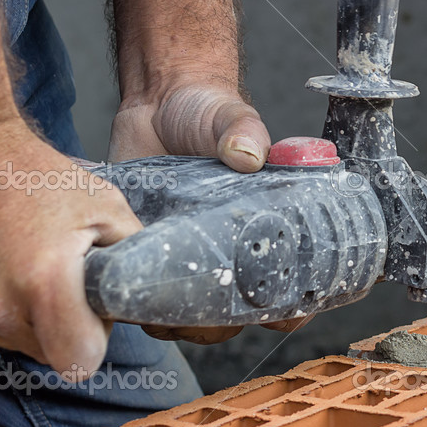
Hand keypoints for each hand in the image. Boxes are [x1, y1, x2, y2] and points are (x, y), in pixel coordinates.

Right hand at [0, 119, 141, 372]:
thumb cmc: (38, 177)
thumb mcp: (107, 208)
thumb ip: (136, 257)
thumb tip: (149, 294)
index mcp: (43, 283)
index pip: (78, 360)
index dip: (91, 339)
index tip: (89, 313)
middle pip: (45, 352)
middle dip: (59, 324)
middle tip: (58, 278)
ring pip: (8, 341)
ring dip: (22, 315)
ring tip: (23, 265)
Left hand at [109, 82, 295, 342]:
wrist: (158, 103)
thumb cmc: (208, 113)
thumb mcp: (232, 118)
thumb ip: (242, 132)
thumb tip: (247, 155)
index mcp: (269, 231)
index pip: (296, 287)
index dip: (294, 308)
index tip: (279, 311)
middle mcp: (233, 253)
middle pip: (238, 317)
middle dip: (220, 324)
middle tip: (199, 311)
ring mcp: (190, 260)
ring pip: (192, 318)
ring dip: (178, 323)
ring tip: (159, 307)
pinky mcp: (151, 258)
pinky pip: (150, 300)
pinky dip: (141, 307)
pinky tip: (131, 296)